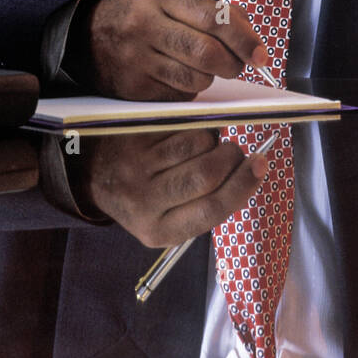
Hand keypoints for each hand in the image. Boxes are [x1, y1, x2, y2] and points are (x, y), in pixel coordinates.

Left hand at [74, 127, 270, 246]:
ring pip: (197, 145)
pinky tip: (188, 134)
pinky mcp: (134, 139)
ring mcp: (137, 168)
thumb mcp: (168, 219)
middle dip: (231, 158)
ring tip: (205, 146)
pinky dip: (195, 126)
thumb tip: (252, 170)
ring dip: (213, 140)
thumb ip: (205, 204)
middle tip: (235, 153)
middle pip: (207, 175)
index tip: (261, 165)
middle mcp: (146, 203)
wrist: (96, 175)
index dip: (243, 185)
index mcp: (160, 232)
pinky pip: (180, 125)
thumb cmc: (144, 197)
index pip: (212, 209)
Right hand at [78, 0, 268, 99]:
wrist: (89, 33)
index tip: (260, 54)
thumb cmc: (143, 12)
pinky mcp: (133, 87)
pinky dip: (187, 90)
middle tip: (236, 65)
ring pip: (195, 79)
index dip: (243, 39)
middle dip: (231, 64)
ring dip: (209, 78)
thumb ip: (213, 10)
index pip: (212, 18)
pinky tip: (176, 75)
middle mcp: (145, 24)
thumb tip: (250, 38)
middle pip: (206, 54)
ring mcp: (136, 58)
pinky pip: (178, 96)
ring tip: (200, 66)